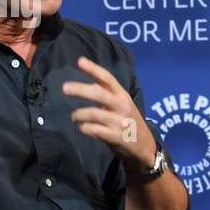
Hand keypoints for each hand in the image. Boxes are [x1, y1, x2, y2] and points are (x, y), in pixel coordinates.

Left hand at [62, 57, 155, 171]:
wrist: (145, 148)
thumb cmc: (129, 123)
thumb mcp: (123, 106)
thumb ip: (108, 96)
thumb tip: (86, 86)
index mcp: (123, 96)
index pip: (108, 79)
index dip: (93, 69)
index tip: (80, 61)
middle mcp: (122, 106)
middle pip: (99, 94)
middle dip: (80, 89)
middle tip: (65, 88)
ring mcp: (120, 122)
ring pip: (93, 114)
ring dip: (79, 115)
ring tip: (74, 117)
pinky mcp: (116, 137)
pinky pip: (94, 130)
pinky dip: (84, 128)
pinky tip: (83, 128)